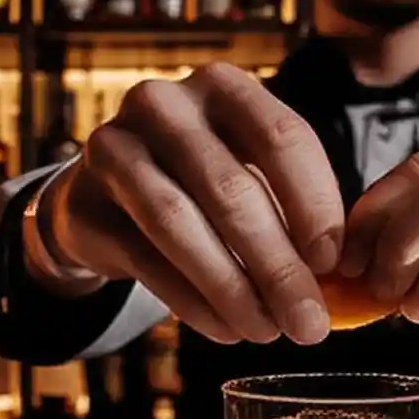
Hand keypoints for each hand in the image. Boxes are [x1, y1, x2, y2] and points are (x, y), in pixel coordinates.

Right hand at [34, 63, 343, 345]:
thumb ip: (292, 214)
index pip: (283, 138)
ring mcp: (116, 147)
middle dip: (277, 266)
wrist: (107, 198)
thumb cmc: (203, 187)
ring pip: (179, 223)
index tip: (332, 266)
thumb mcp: (252, 177)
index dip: (314, 205)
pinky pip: (145, 258)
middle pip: (232, 188)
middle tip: (308, 323)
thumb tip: (332, 283)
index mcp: (224, 86)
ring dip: (232, 288)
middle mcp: (165, 104)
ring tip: (267, 332)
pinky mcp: (86, 201)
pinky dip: (192, 302)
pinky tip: (227, 330)